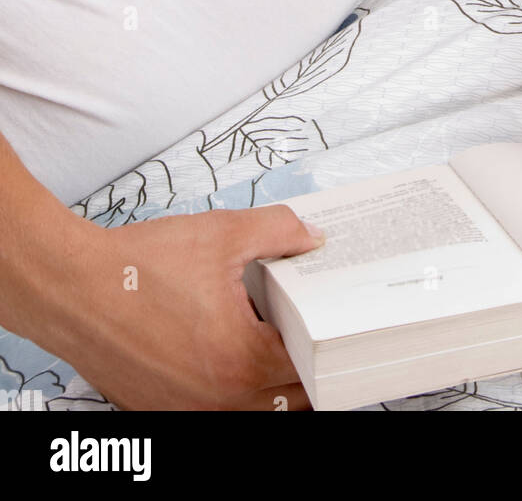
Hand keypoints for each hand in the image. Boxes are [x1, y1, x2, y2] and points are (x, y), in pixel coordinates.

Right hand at [41, 205, 324, 409]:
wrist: (71, 288)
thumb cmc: (135, 269)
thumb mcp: (223, 233)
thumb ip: (279, 232)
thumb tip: (310, 238)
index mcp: (240, 360)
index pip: (308, 367)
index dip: (323, 341)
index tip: (326, 321)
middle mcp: (216, 400)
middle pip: (287, 400)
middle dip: (301, 367)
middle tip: (301, 331)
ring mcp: (186, 411)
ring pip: (251, 412)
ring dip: (265, 383)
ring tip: (261, 338)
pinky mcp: (159, 410)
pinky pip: (210, 410)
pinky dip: (225, 389)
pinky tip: (217, 350)